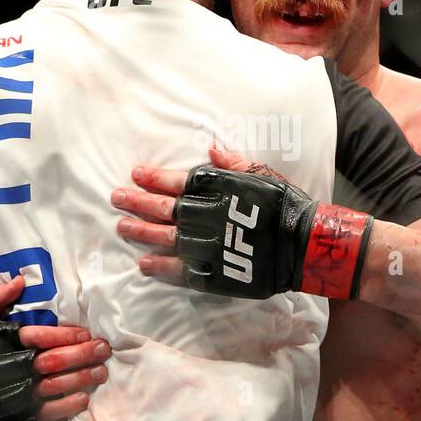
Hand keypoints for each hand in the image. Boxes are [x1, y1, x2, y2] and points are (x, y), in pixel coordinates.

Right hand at [0, 276, 111, 420]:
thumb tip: (21, 281)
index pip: (35, 337)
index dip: (64, 335)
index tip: (86, 334)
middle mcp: (0, 372)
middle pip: (49, 363)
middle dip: (81, 356)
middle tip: (103, 351)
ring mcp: (3, 402)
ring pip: (50, 390)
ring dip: (80, 381)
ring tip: (100, 373)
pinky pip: (41, 417)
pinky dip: (64, 408)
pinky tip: (82, 400)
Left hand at [112, 146, 373, 299]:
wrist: (305, 244)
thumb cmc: (286, 204)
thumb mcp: (263, 173)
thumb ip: (233, 163)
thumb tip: (209, 148)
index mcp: (219, 189)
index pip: (178, 181)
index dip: (154, 177)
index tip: (134, 174)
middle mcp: (208, 216)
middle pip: (165, 209)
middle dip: (137, 202)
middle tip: (116, 198)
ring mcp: (208, 246)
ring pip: (166, 239)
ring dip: (141, 233)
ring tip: (121, 227)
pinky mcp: (214, 273)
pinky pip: (181, 271)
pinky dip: (161, 268)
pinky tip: (143, 264)